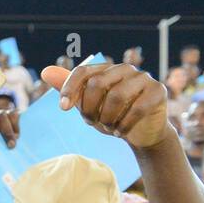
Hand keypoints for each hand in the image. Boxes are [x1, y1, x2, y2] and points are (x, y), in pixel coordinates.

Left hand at [40, 63, 168, 149]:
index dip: (70, 89)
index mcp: (106, 70)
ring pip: (116, 97)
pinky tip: (121, 132)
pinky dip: (124, 125)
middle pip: (97, 85)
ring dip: (107, 120)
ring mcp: (144, 78)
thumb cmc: (112, 116)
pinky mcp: (158, 92)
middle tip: (93, 123)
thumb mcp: (87, 105)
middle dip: (90, 110)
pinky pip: (137, 109)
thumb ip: (69, 89)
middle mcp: (125, 70)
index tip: (62, 108)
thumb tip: (46, 71)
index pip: (83, 71)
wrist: (140, 132)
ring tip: (109, 128)